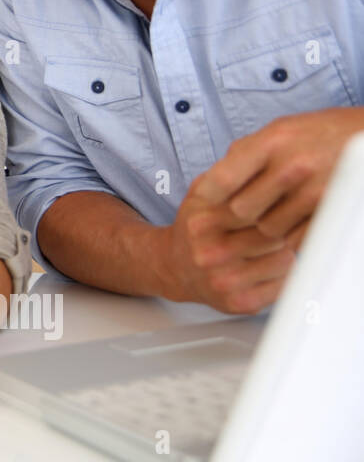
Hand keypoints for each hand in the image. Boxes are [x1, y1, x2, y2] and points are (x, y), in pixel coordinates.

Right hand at [157, 181, 292, 313]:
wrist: (173, 267)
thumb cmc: (196, 227)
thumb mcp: (201, 194)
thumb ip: (226, 176)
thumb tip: (264, 158)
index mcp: (201, 224)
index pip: (255, 209)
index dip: (278, 199)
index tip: (288, 193)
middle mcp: (210, 255)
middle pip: (273, 234)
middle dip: (285, 224)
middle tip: (288, 218)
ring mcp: (224, 282)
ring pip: (283, 259)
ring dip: (287, 249)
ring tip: (276, 242)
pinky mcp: (239, 303)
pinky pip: (282, 284)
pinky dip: (284, 273)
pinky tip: (271, 263)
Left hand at [192, 107, 363, 248]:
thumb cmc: (322, 133)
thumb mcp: (281, 130)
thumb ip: (245, 153)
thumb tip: (209, 184)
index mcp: (273, 141)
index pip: (223, 179)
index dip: (209, 196)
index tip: (207, 201)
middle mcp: (293, 167)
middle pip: (241, 211)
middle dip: (239, 213)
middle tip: (246, 207)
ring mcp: (317, 192)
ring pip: (268, 229)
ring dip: (266, 225)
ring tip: (278, 208)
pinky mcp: (333, 213)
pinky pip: (296, 239)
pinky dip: (292, 234)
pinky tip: (298, 216)